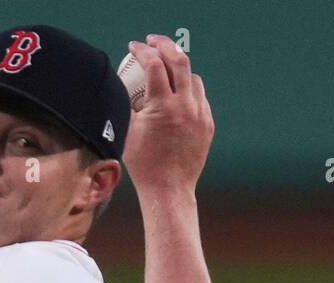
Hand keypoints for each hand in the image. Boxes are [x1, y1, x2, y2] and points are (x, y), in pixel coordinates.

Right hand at [122, 35, 213, 196]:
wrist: (169, 189)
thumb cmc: (143, 164)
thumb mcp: (129, 130)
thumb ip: (130, 102)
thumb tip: (125, 83)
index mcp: (163, 106)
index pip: (154, 64)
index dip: (142, 51)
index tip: (134, 47)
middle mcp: (185, 106)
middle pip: (180, 60)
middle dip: (165, 46)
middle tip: (153, 42)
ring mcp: (200, 114)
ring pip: (193, 78)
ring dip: (179, 68)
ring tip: (167, 68)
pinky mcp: (207, 124)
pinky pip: (200, 98)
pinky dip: (188, 89)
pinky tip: (178, 94)